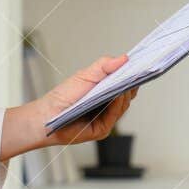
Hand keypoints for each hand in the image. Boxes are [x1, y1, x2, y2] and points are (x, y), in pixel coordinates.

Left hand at [0, 54, 137, 158]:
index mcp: (104, 92)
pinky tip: (117, 95)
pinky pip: (114, 117)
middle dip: (133, 83)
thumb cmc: (62, 97)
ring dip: (126, 93)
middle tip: (139, 72)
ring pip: (123, 106)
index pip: (125, 84)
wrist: (46, 116)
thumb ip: (104, 66)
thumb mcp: (85, 76)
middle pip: (127, 95)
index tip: (142, 65)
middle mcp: (107, 106)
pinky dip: (116, 105)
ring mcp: (105, 119)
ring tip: (128, 81)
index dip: (134, 75)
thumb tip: (123, 58)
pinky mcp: (101, 129)